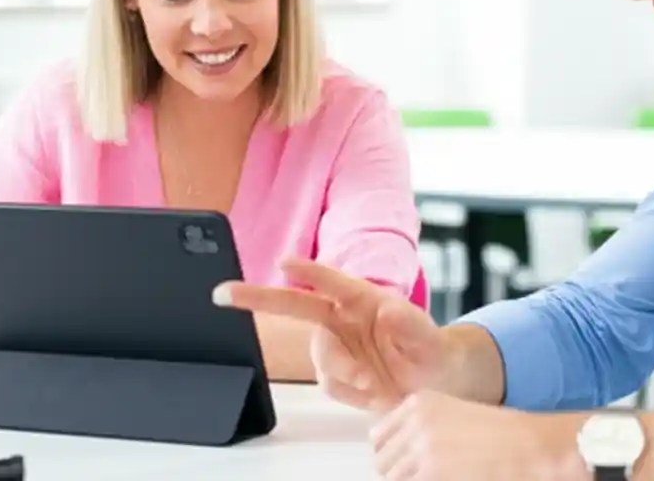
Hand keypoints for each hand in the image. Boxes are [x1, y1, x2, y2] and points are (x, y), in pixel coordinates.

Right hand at [214, 258, 443, 411]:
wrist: (429, 382)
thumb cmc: (425, 346)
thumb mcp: (427, 334)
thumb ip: (410, 322)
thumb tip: (389, 311)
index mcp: (361, 297)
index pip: (330, 280)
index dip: (308, 271)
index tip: (284, 262)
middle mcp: (340, 317)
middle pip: (292, 306)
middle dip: (256, 297)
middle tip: (224, 293)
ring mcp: (334, 346)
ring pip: (319, 357)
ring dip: (341, 369)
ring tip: (370, 380)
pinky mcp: (334, 375)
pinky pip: (330, 384)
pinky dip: (351, 390)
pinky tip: (372, 388)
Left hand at [369, 390, 589, 480]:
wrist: (530, 445)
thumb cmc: (504, 433)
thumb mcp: (456, 416)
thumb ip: (424, 427)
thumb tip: (399, 453)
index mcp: (420, 401)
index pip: (379, 435)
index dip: (391, 454)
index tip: (402, 463)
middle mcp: (415, 419)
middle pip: (381, 459)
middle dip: (397, 471)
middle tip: (421, 476)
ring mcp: (420, 446)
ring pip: (391, 477)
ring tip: (438, 477)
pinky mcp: (429, 471)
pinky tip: (446, 480)